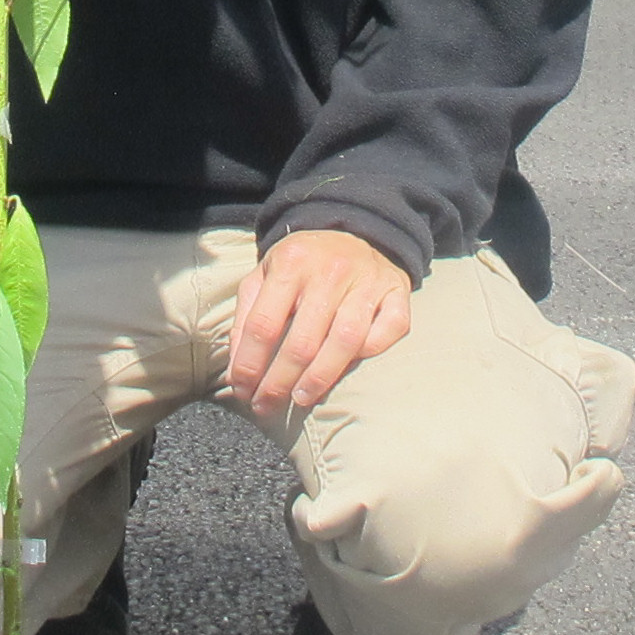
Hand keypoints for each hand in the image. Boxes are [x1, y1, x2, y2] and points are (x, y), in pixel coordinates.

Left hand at [227, 230, 411, 413]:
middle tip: (267, 405)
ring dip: (320, 378)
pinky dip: (371, 351)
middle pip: (302, 341)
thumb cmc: (302, 263)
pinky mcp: (397, 291)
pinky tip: (349, 367)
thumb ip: (246, 317)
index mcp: (291, 262)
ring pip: (345, 342)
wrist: (352, 229)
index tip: (243, 390)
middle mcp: (331, 270)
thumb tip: (237, 371)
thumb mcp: (264, 275)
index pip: (264, 324)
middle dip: (279, 382)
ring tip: (300, 398)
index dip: (250, 364)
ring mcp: (367, 280)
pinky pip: (388, 330)